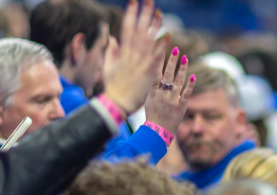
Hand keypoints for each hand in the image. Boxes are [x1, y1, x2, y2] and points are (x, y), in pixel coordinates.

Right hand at [102, 0, 169, 114]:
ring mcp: (141, 62)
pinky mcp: (149, 71)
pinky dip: (162, 45)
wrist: (119, 103)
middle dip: (144, 13)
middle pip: (139, 29)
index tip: (134, 1)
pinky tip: (168, 35)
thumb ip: (111, 51)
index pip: (127, 27)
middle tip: (149, 0)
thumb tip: (112, 37)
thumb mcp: (108, 67)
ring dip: (155, 25)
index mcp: (122, 51)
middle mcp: (132, 54)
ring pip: (149, 39)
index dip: (130, 13)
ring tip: (160, 12)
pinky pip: (158, 56)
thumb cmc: (113, 87)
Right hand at [144, 44, 196, 132]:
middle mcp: (162, 94)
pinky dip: (190, 85)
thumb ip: (152, 85)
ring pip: (178, 81)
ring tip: (184, 57)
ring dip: (182, 69)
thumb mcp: (148, 98)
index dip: (158, 60)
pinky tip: (193, 76)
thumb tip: (154, 71)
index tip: (161, 48)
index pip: (155, 72)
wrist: (158, 131)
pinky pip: (186, 94)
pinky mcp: (181, 106)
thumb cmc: (152, 114)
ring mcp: (172, 100)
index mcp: (153, 91)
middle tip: (175, 49)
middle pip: (167, 74)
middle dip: (171, 60)